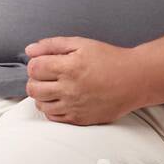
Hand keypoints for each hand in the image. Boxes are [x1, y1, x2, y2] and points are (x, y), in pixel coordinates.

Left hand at [24, 36, 147, 124]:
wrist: (134, 80)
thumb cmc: (109, 59)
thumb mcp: (81, 43)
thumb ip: (52, 45)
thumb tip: (29, 50)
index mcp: (69, 67)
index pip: (34, 68)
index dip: (34, 63)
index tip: (43, 62)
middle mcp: (69, 89)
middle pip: (33, 88)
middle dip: (34, 80)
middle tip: (45, 75)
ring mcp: (74, 107)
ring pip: (41, 105)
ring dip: (42, 95)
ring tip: (53, 87)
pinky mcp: (80, 119)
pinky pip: (53, 118)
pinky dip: (51, 108)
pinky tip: (60, 99)